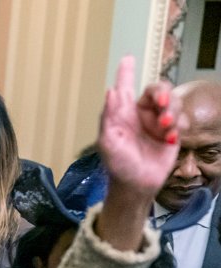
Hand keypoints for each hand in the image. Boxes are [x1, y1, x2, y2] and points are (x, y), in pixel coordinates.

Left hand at [98, 55, 180, 197]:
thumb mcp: (108, 142)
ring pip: (174, 103)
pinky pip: (183, 120)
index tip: (128, 58)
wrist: (136, 185)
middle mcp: (142, 113)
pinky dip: (179, 127)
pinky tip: (171, 139)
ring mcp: (158, 122)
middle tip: (162, 103)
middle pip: (158, 89)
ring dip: (172, 112)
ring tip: (165, 128)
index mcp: (122, 113)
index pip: (124, 87)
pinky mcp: (173, 133)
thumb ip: (109, 116)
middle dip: (163, 93)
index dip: (126, 72)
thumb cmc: (117, 164)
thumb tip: (111, 91)